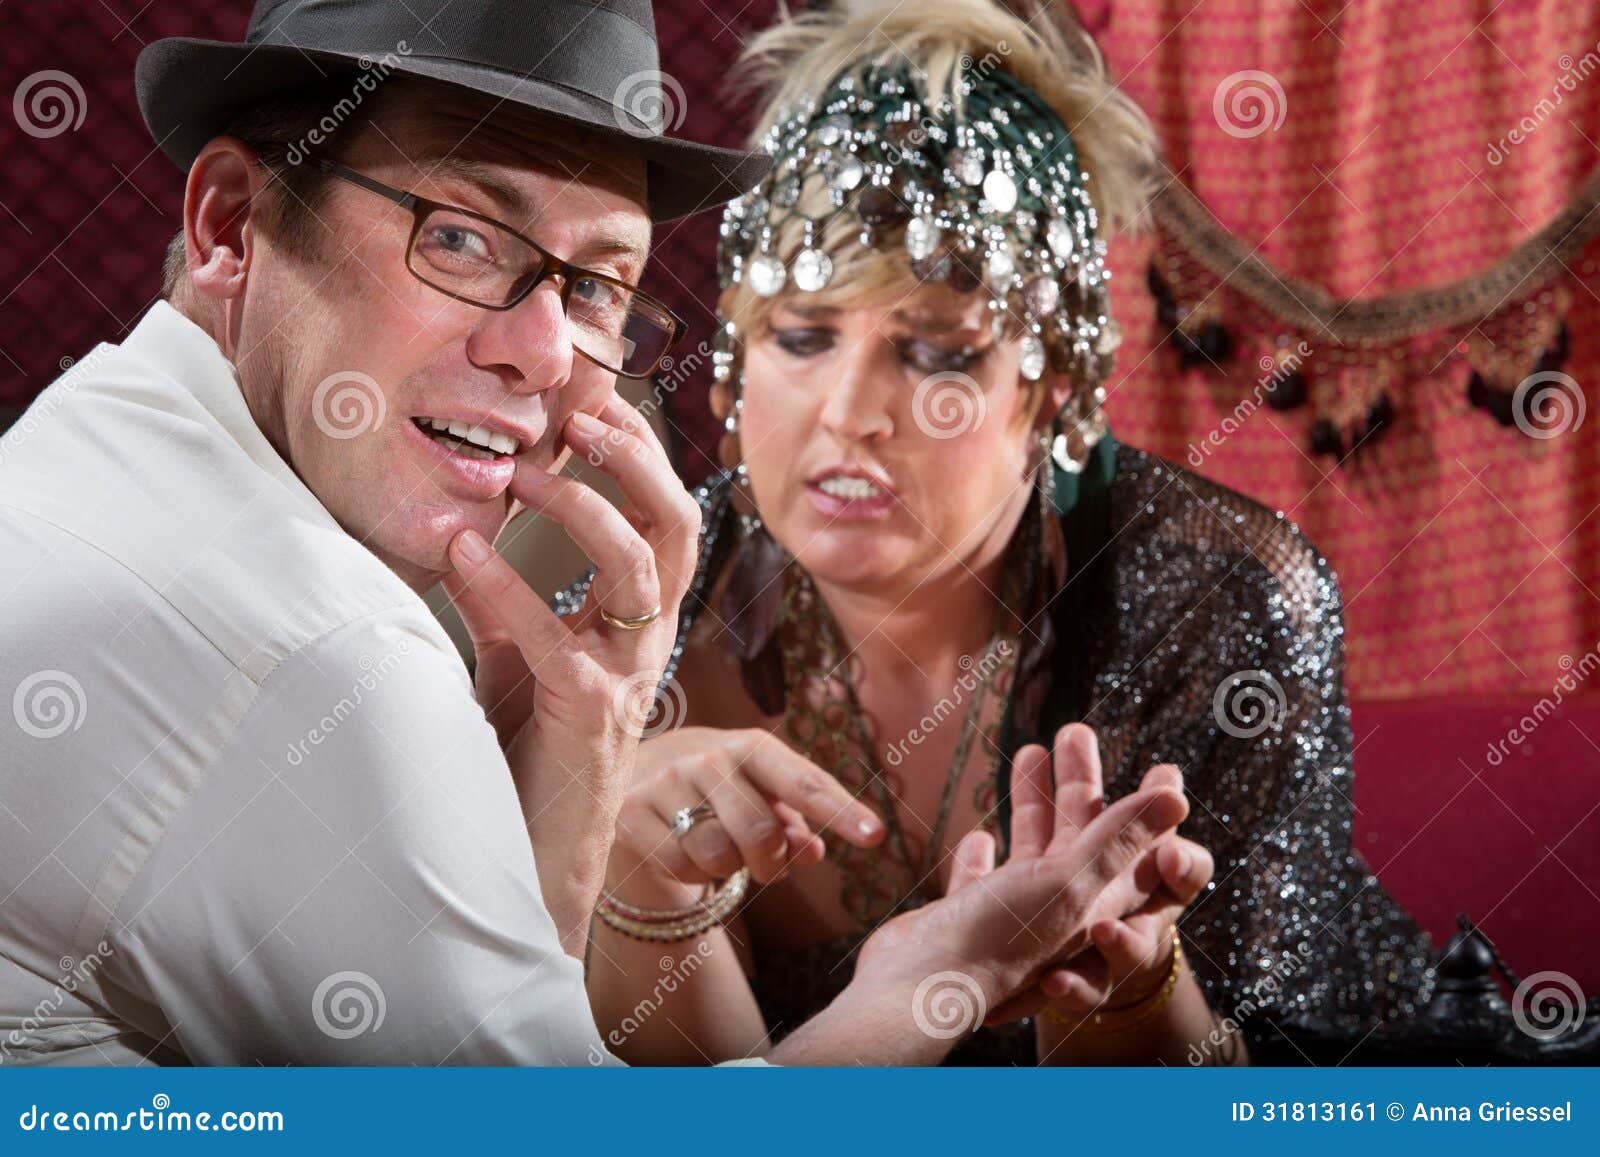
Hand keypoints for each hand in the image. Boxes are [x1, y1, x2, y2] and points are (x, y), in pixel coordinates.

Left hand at [440, 392, 702, 946]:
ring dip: (583, 505)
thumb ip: (500, 602)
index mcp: (635, 618)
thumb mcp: (513, 660)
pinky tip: (461, 550)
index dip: (636, 453)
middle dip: (637, 459)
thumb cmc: (526, 754)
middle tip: (581, 413)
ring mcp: (626, 674)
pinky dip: (505, 586)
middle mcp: (646, 638)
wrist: (530, 851)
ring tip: (525, 468)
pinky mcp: (587, 712)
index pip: (659, 515)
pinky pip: (553, 634)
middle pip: (677, 524)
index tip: (591, 400)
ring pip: (639, 564)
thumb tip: (463, 537)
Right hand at [607, 727, 884, 903]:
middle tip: (767, 866)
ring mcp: (665, 782)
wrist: (631, 774)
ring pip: (719, 855)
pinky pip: (680, 866)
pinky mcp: (630, 812)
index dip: (842, 810)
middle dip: (772, 863)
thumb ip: (793, 823)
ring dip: (728, 869)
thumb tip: (814, 852)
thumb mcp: (758, 795)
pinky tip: (683, 853)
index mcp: (751, 746)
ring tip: (716, 850)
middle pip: (761, 833)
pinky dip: (692, 874)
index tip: (877, 835)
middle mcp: (708, 756)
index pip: (804, 782)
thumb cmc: (716, 789)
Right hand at [852, 724, 1188, 1017]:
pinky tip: (979, 838)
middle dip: (1082, 783)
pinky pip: (982, 885)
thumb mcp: (1073, 882)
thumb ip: (1121, 839)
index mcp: (1095, 904)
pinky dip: (982, 859)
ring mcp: (1013, 919)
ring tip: (1028, 750)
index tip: (1164, 769)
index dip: (1152, 810)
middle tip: (1075, 730)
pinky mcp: (968, 923)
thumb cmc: (1000, 938)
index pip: (1139, 850)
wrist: (919, 988)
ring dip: (1034, 803)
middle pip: (1082, 839)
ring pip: (1032, 852)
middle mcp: (1060, 913)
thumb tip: (1178, 797)